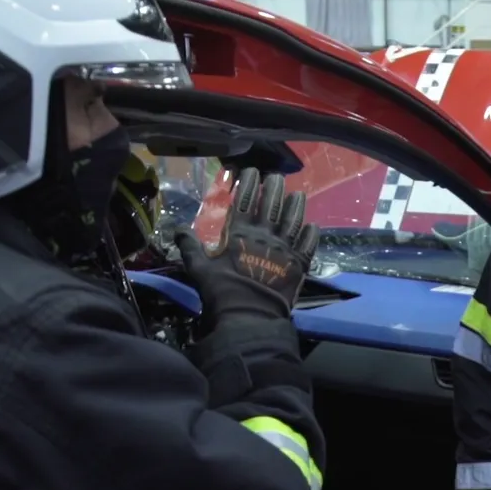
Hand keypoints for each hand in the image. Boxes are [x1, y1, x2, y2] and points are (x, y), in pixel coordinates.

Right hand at [172, 167, 318, 322]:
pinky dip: (311, 234)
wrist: (249, 318)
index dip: (249, 184)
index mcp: (240, 234)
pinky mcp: (298, 265)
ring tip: (298, 194)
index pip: (245, 201)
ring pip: (293, 220)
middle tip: (277, 178)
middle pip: (272, 205)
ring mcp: (284, 249)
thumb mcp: (199, 269)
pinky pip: (308, 245)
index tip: (252, 171)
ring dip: (295, 206)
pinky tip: (312, 226)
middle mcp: (264, 236)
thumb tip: (177, 228)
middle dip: (274, 188)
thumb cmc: (222, 293)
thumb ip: (190, 247)